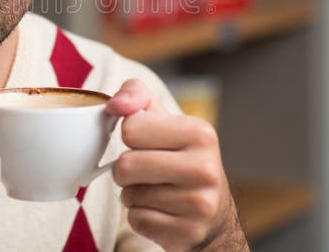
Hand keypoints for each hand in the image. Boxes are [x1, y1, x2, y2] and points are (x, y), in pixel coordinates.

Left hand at [106, 80, 247, 251]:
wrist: (213, 213)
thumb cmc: (180, 158)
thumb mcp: (164, 120)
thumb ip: (136, 96)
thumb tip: (115, 103)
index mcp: (200, 132)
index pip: (130, 128)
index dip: (130, 136)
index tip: (149, 143)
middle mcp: (204, 167)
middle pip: (125, 165)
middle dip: (125, 170)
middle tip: (146, 171)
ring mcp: (199, 203)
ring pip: (129, 195)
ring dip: (133, 195)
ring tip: (156, 191)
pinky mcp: (188, 232)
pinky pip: (137, 220)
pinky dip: (140, 216)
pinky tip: (162, 212)